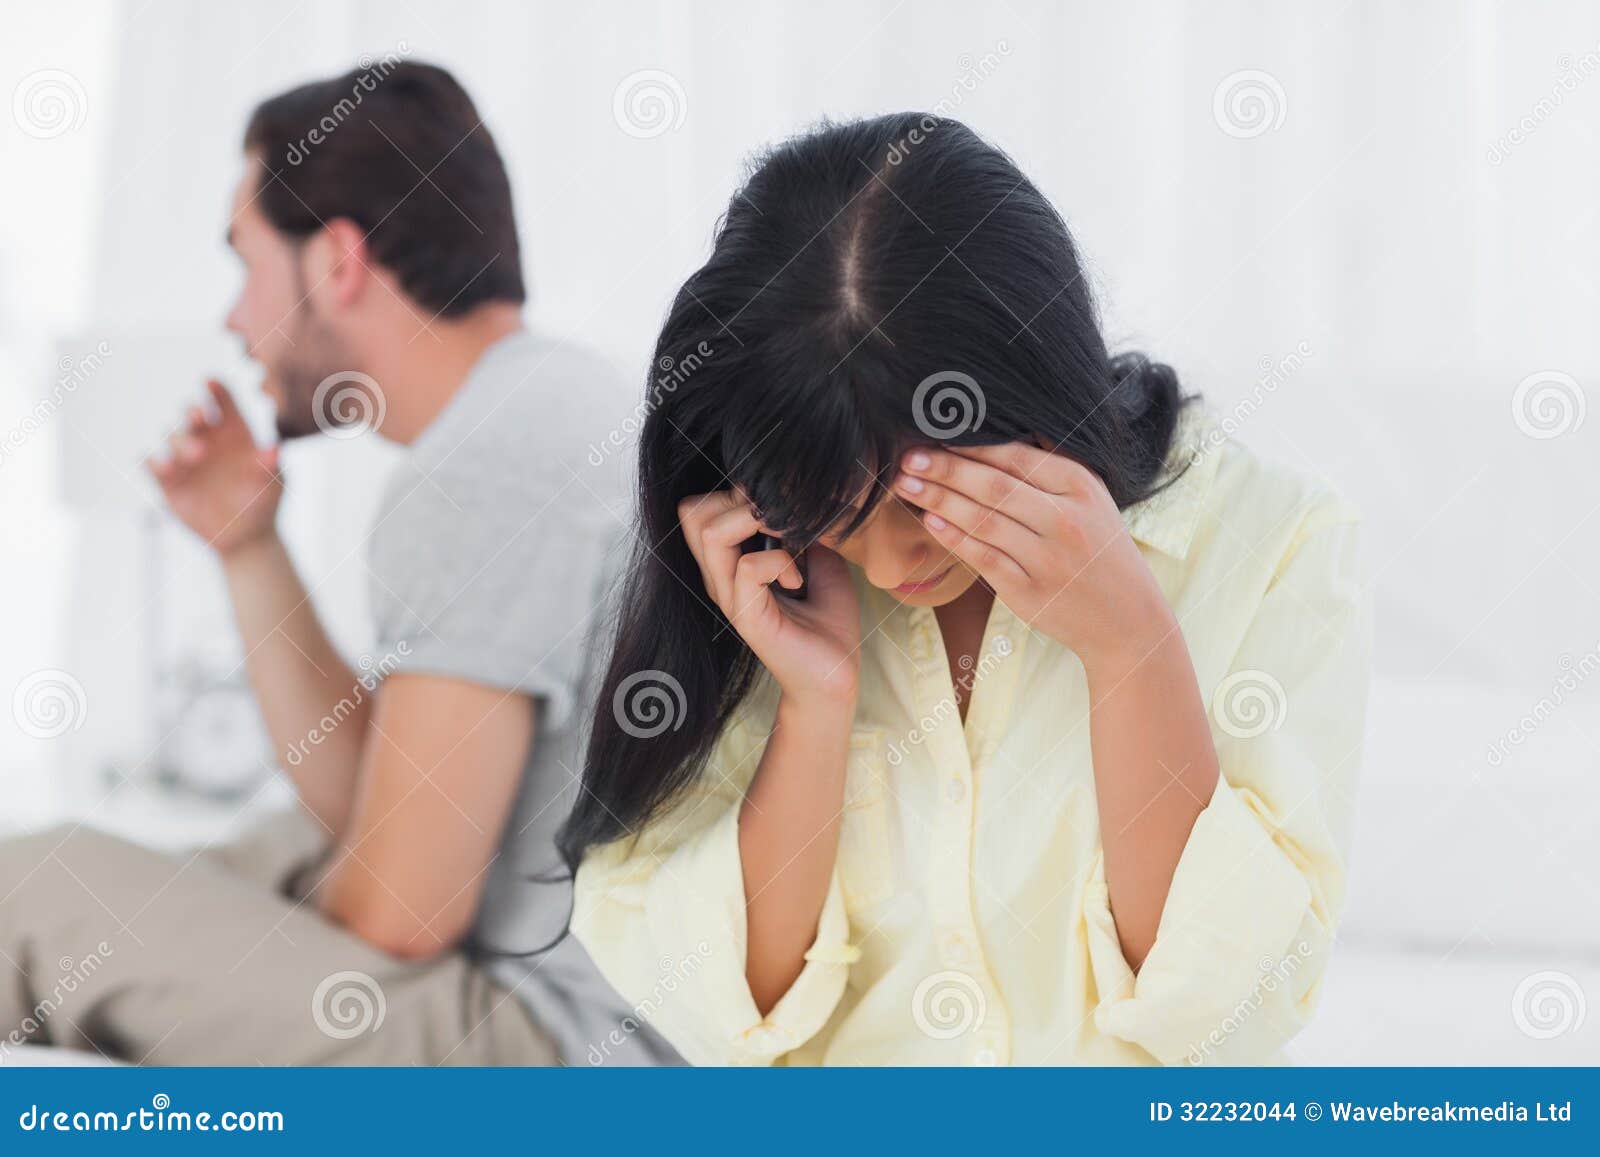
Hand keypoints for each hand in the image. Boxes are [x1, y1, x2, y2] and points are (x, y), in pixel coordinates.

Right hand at [146, 380, 282, 555]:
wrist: (246, 537)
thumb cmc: (263, 502)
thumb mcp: (271, 485)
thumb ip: (270, 466)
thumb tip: (275, 447)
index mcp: (234, 432)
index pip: (223, 403)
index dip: (216, 390)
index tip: (211, 381)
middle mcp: (206, 439)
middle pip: (190, 414)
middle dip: (191, 411)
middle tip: (199, 416)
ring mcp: (185, 458)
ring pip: (171, 435)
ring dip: (180, 440)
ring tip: (198, 454)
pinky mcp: (168, 480)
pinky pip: (152, 463)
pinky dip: (155, 461)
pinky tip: (166, 467)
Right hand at [678, 489, 860, 710]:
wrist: (835, 673)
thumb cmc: (827, 620)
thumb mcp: (820, 557)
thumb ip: (801, 526)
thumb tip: (796, 497)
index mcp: (728, 562)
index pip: (699, 507)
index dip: (736, 493)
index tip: (778, 512)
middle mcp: (719, 576)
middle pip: (692, 511)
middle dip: (739, 499)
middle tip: (777, 522)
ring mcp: (729, 596)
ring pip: (711, 532)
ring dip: (755, 522)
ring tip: (788, 544)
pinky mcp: (746, 616)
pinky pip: (748, 567)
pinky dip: (780, 561)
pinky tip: (797, 579)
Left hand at [892, 442, 1176, 669]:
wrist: (1128, 620)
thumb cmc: (1099, 550)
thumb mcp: (1092, 500)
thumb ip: (1050, 467)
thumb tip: (994, 429)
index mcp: (1081, 487)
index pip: (1015, 458)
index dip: (969, 447)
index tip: (933, 436)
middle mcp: (1066, 520)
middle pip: (993, 487)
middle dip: (944, 469)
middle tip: (908, 458)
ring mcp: (1047, 558)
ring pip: (982, 522)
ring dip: (939, 500)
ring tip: (907, 486)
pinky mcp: (1030, 592)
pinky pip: (983, 558)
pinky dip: (953, 538)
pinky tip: (930, 522)